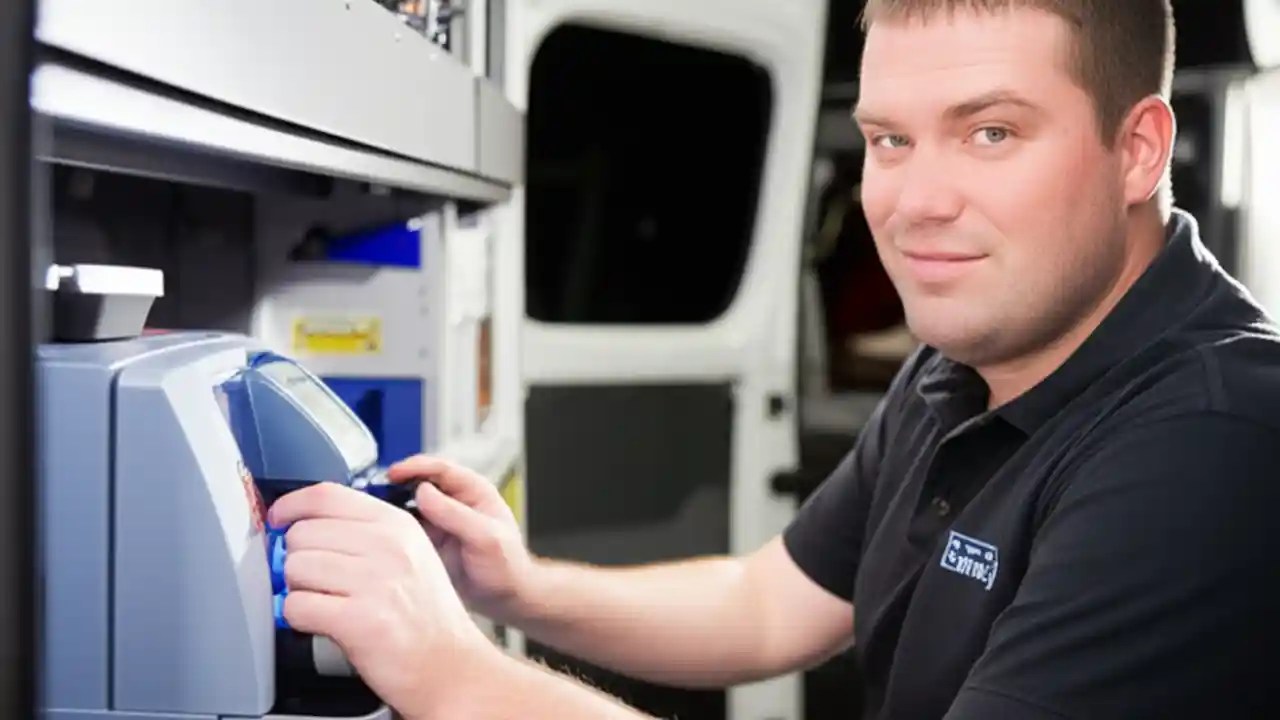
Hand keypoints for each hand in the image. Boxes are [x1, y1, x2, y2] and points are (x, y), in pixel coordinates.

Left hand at [268, 482, 494, 718]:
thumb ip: (363, 533)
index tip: (280, 520)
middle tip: (316, 581)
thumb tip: (301, 525)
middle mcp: (388, 546)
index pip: (326, 495)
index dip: (291, 506)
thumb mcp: (409, 554)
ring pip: (295, 568)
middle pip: (302, 533)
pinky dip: (299, 618)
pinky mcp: (360, 620)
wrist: (450, 665)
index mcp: (397, 524)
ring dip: (298, 590)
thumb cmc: (424, 616)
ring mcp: (375, 581)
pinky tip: (323, 623)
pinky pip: (296, 606)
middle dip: (297, 559)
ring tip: (326, 603)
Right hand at [387, 455, 535, 622]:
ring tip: (370, 511)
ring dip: (391, 506)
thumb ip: (455, 514)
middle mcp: (454, 503)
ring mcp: (441, 522)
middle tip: (373, 492)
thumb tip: (424, 492)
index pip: (441, 469)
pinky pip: (406, 528)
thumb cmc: (508, 566)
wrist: (507, 599)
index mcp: (474, 492)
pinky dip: (392, 527)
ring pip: (409, 505)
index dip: (415, 467)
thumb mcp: (485, 537)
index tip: (394, 473)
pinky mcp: (430, 541)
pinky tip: (378, 532)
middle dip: (396, 485)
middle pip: (420, 483)